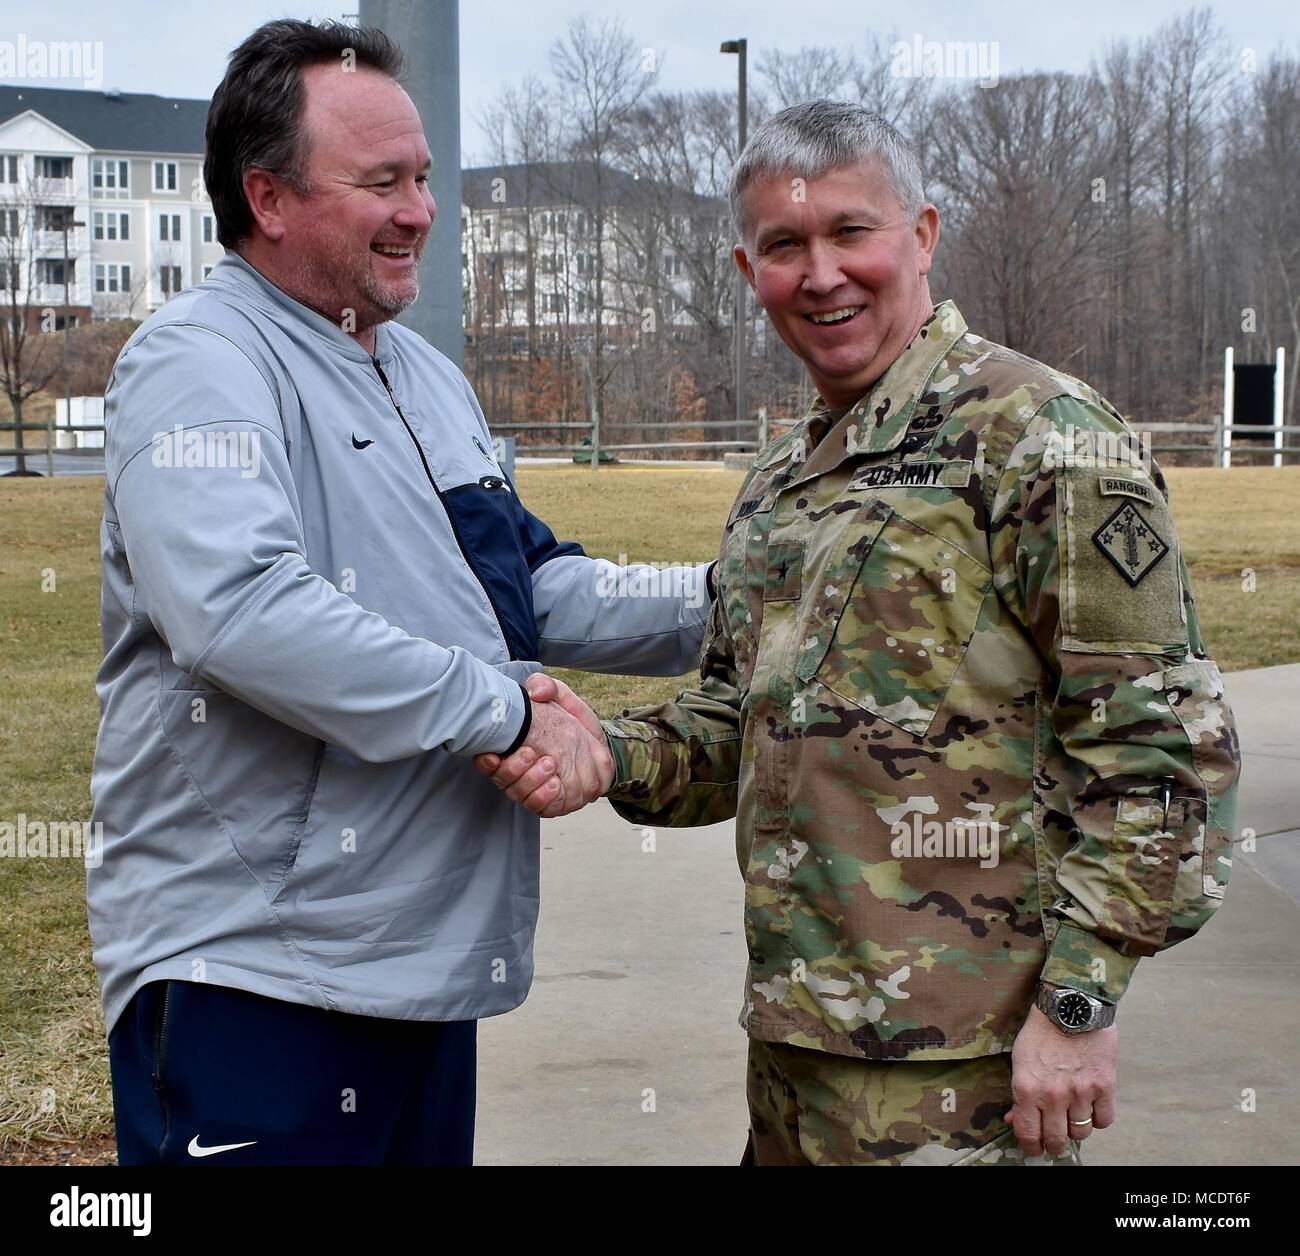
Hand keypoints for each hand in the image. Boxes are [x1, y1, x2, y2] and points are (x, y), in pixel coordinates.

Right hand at [475, 673, 612, 816]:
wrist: (598, 745)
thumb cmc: (572, 722)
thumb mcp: (560, 697)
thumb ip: (547, 687)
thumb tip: (536, 693)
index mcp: (510, 749)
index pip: (486, 761)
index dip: (485, 762)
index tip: (493, 756)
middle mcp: (517, 773)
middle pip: (502, 781)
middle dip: (514, 770)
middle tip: (532, 753)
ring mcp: (533, 790)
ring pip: (520, 796)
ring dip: (532, 782)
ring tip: (550, 765)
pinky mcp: (552, 804)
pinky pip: (542, 809)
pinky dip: (545, 798)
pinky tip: (556, 783)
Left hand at [1005, 996, 1117, 1157]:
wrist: (1070, 1006)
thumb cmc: (1040, 1031)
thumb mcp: (1020, 1060)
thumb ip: (1019, 1094)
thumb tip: (1014, 1120)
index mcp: (1027, 1088)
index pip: (1028, 1135)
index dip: (1031, 1147)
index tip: (1034, 1148)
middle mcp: (1053, 1096)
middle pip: (1056, 1140)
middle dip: (1053, 1143)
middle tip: (1054, 1137)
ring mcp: (1081, 1093)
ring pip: (1081, 1133)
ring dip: (1075, 1129)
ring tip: (1072, 1117)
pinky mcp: (1105, 1087)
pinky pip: (1104, 1120)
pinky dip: (1098, 1119)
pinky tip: (1091, 1108)